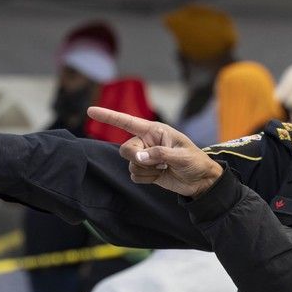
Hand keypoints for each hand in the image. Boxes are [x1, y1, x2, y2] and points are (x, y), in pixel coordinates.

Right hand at [87, 106, 222, 197]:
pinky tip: (160, 176)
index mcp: (155, 130)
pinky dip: (146, 179)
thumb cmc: (195, 162)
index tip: (90, 111)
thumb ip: (160, 154)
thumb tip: (138, 159)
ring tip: (164, 168)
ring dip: (146, 170)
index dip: (108, 116)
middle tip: (156, 163)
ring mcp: (146, 157)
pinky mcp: (147, 171)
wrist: (201, 180)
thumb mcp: (181, 155)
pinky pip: (135, 176)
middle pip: (126, 149)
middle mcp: (147, 142)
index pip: (127, 122)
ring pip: (130, 164)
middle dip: (137, 158)